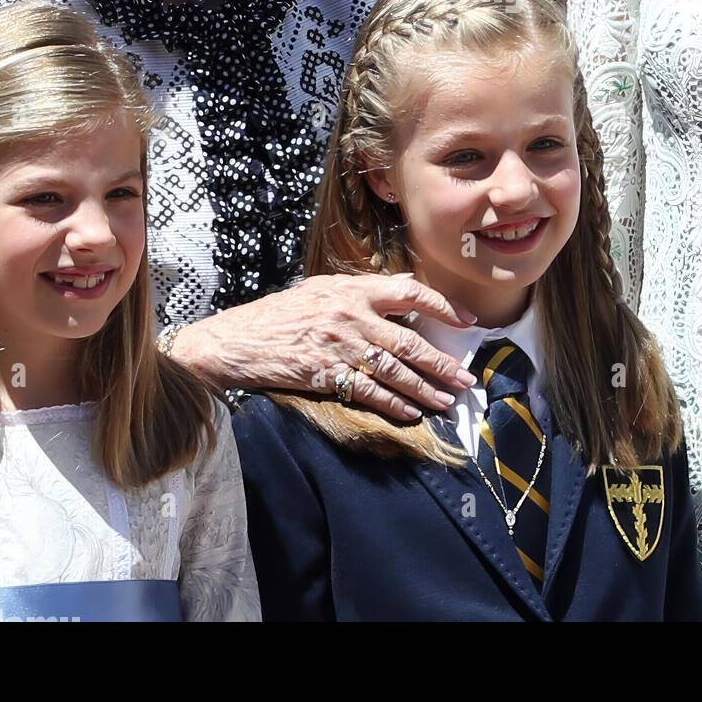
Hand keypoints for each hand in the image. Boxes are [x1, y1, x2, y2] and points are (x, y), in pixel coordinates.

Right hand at [169, 274, 478, 418]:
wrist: (235, 340)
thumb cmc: (277, 315)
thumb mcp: (320, 290)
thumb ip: (360, 290)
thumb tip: (402, 288)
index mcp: (352, 289)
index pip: (409, 292)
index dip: (442, 307)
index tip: (466, 321)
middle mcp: (350, 315)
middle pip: (409, 340)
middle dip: (441, 363)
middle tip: (466, 378)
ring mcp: (339, 345)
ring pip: (394, 370)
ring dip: (425, 389)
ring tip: (447, 401)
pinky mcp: (325, 374)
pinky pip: (368, 392)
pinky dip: (393, 404)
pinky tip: (411, 414)